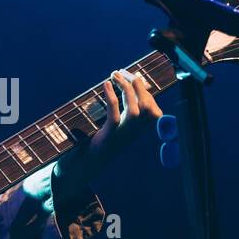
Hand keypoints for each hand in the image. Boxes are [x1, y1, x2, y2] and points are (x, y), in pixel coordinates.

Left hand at [53, 69, 163, 193]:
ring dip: (127, 90)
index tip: (134, 78)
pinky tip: (106, 85)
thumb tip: (126, 88)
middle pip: (148, 109)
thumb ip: (123, 112)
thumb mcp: (115, 126)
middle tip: (123, 73)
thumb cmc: (98, 143)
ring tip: (115, 76)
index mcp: (137, 131)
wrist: (84, 165)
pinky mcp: (106, 138)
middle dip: (138, 87)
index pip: (153, 111)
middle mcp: (132, 134)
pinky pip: (114, 117)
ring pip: (135, 111)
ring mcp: (120, 137)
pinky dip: (111, 98)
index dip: (146, 93)